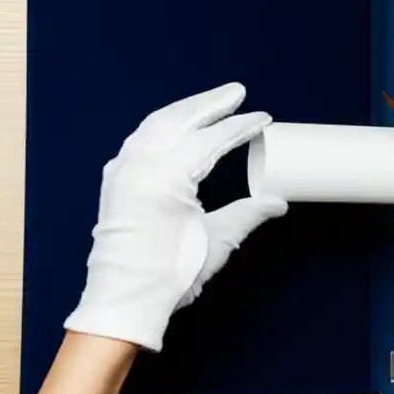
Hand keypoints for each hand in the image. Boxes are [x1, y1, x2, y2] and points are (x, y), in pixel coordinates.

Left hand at [64, 83, 287, 350]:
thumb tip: (278, 201)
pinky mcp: (116, 182)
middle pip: (180, 120)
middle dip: (210, 104)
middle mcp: (140, 164)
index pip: (210, 140)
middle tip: (236, 91)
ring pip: (156, 125)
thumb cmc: (170, 274)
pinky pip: (140, 140)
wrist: (124, 302)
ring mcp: (123, 171)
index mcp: (166, 175)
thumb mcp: (217, 241)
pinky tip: (174, 128)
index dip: (239, 127)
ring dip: (185, 111)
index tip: (261, 118)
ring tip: (209, 103)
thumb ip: (248, 213)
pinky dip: (162, 127)